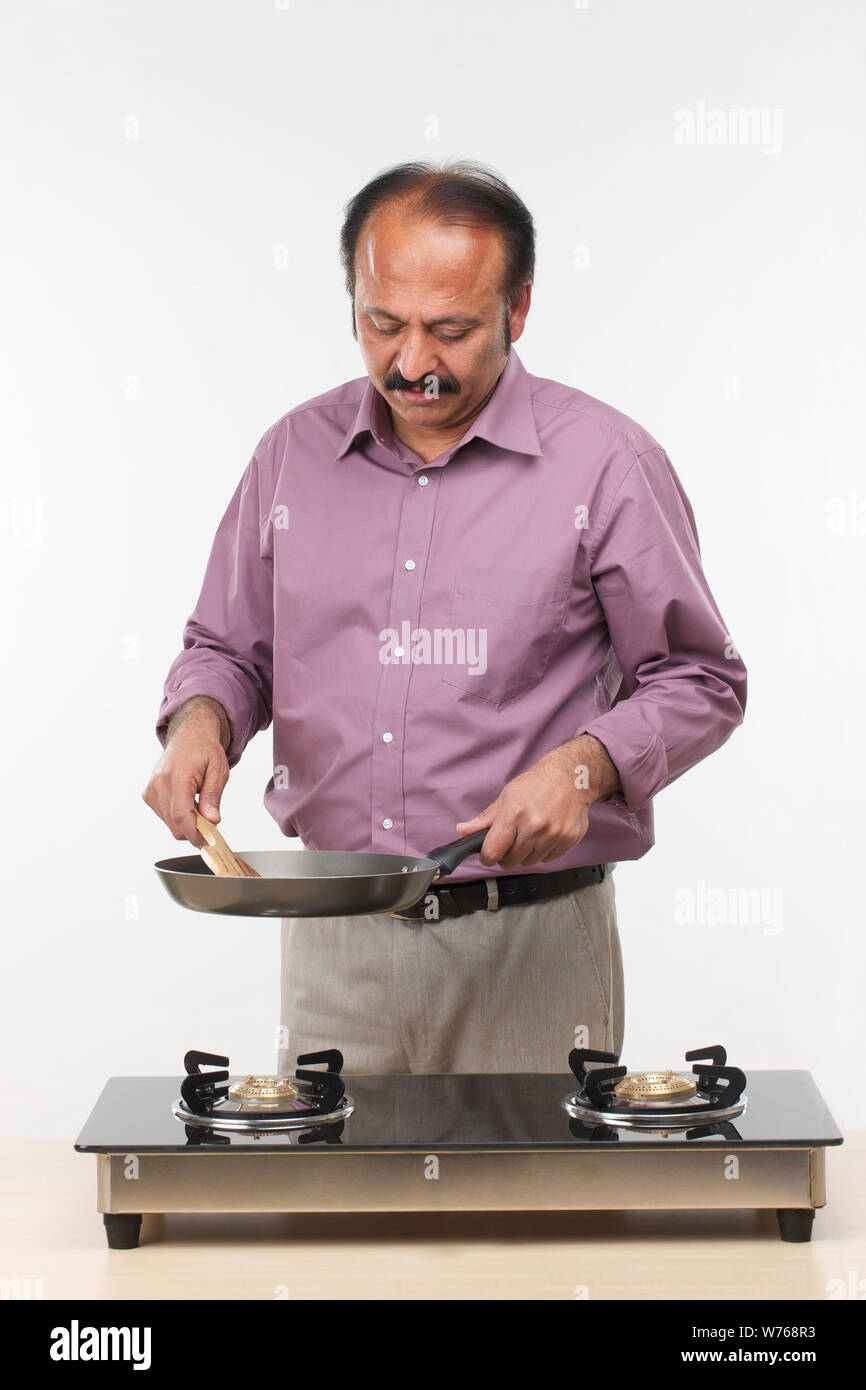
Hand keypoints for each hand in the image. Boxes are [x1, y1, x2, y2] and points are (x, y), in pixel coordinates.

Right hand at [142, 703, 229, 847]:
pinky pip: (164, 816)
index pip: (181, 817)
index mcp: (176, 777)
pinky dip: (178, 816)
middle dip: (195, 830)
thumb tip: (212, 821)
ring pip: (170, 824)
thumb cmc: (204, 749)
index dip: (195, 835)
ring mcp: (151, 790)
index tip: (209, 842)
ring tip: (199, 804)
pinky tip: (187, 801)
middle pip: (175, 825)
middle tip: (211, 820)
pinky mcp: (148, 794)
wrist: (188, 735)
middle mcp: (159, 785)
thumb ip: (213, 797)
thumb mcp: (218, 771)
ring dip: (187, 822)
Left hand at [455, 736, 618, 869]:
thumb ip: (485, 819)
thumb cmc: (537, 785)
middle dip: (506, 854)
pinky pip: (547, 859)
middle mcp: (534, 826)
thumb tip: (463, 831)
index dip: (487, 857)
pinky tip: (544, 835)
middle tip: (511, 840)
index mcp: (514, 813)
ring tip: (530, 834)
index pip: (493, 851)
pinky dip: (543, 852)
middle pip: (510, 860)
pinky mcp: (568, 840)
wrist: (571, 777)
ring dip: (526, 854)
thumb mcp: (507, 797)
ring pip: (529, 862)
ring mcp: (553, 834)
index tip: (488, 855)